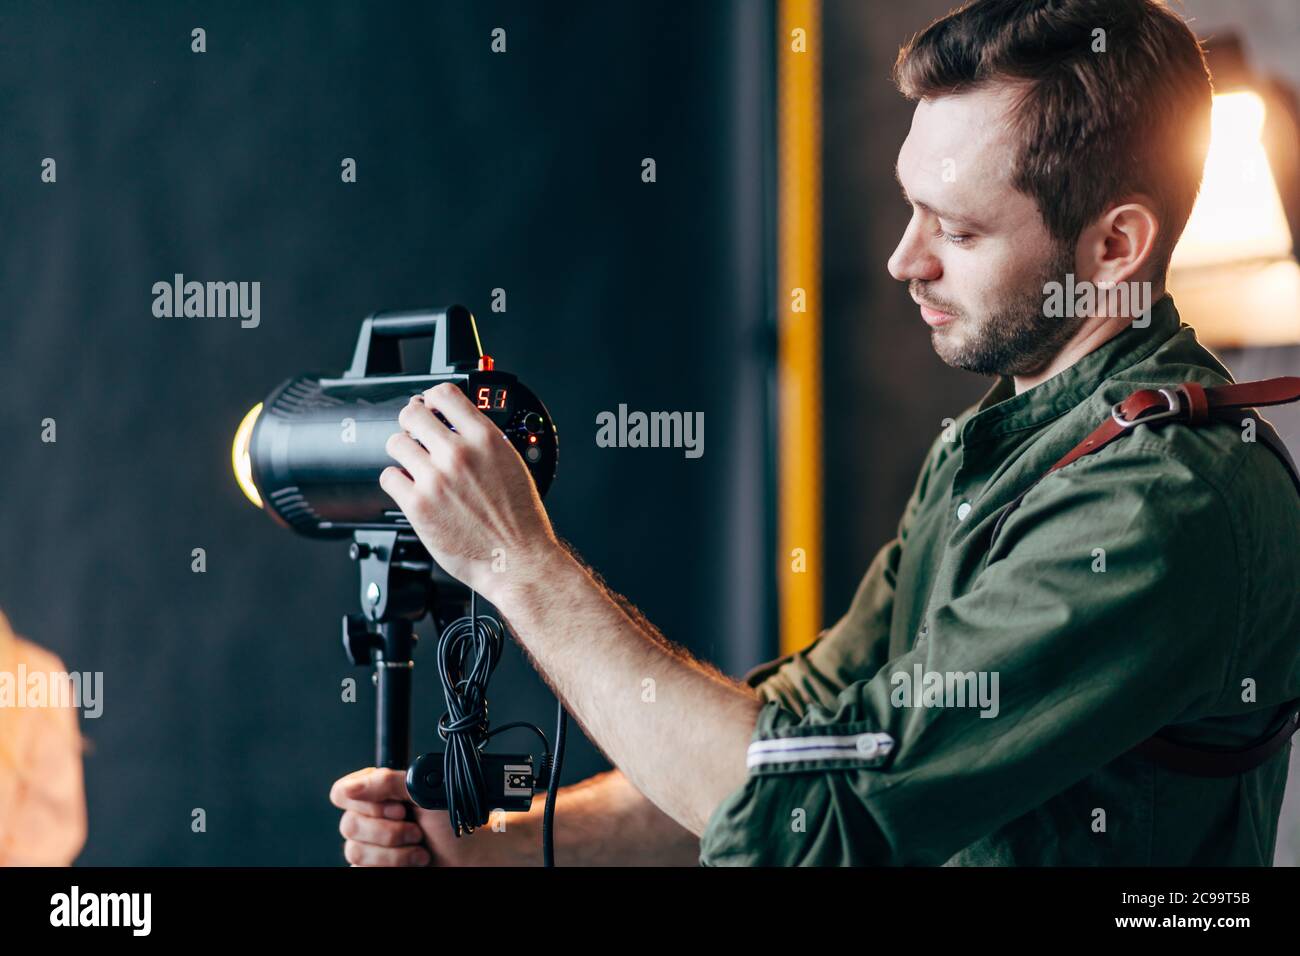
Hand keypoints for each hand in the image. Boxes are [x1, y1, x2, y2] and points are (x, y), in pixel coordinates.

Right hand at [330, 767, 529, 866]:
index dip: (366, 803)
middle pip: (348, 825)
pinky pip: (361, 870)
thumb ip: (387, 783)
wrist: (475, 853)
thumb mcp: (424, 792)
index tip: (398, 808)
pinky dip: (391, 867)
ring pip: (355, 852)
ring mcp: (374, 844)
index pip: (342, 793)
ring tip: (420, 851)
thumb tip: (353, 787)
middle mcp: (373, 816)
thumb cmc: (455, 820)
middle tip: (416, 831)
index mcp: (379, 792)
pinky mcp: (378, 866)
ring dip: (394, 854)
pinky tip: (412, 863)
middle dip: (388, 832)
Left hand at [380, 382, 560, 600]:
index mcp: (486, 439)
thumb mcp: (512, 464)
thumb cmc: (519, 520)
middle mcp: (459, 454)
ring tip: (413, 464)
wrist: (516, 559)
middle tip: (414, 433)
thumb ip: (484, 442)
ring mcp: (435, 479)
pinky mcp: (417, 505)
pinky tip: (410, 487)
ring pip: (396, 443)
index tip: (430, 406)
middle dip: (411, 421)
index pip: (445, 395)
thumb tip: (459, 426)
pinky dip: (396, 481)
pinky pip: (389, 477)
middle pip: (412, 414)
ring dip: (402, 451)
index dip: (432, 398)